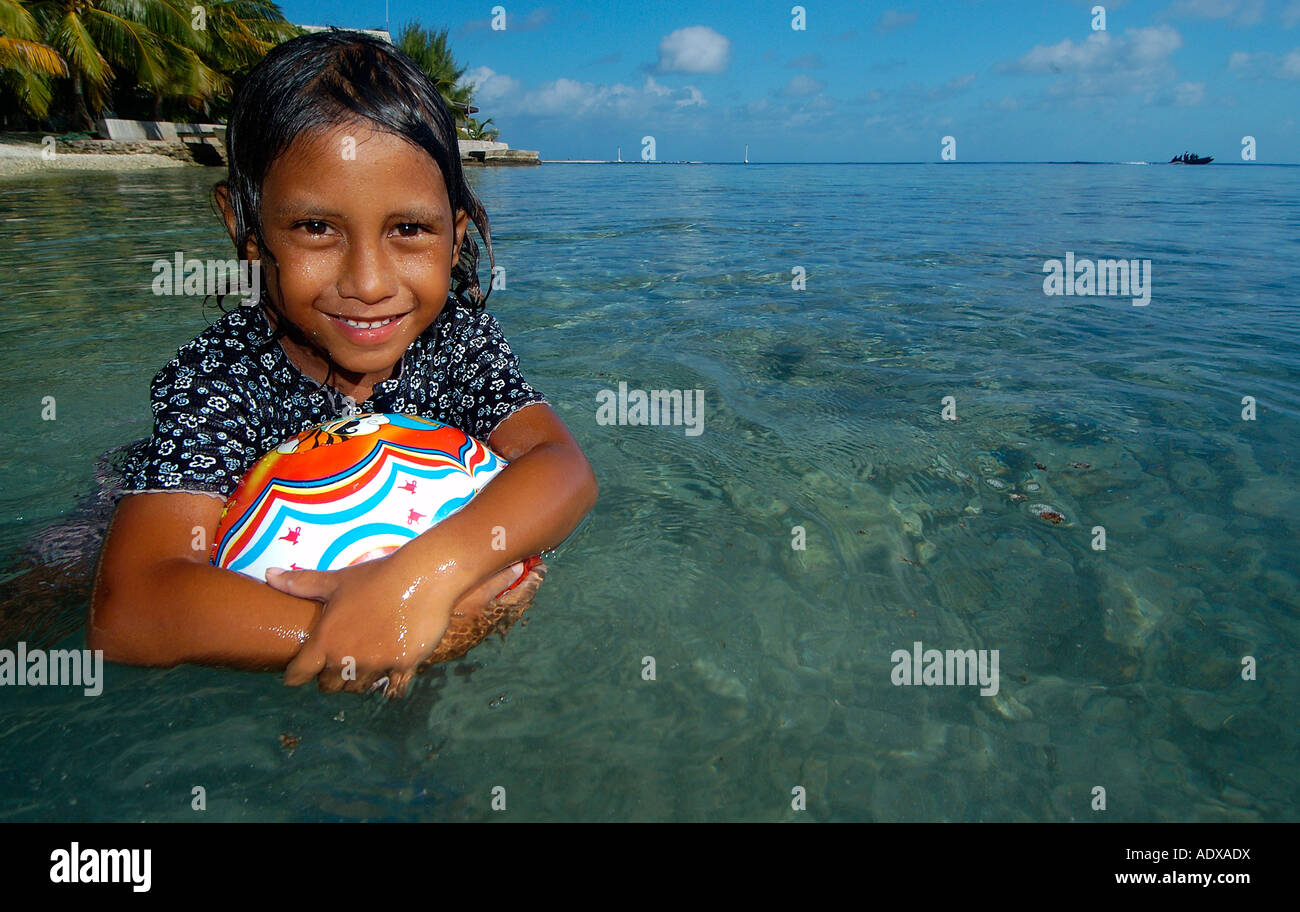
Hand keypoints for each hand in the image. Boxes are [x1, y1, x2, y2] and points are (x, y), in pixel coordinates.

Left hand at [265, 549, 459, 694]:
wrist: (422, 577)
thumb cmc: (376, 577)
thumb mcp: (336, 580)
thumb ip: (302, 583)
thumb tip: (269, 575)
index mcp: (326, 640)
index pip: (300, 673)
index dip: (296, 675)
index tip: (296, 676)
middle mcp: (347, 658)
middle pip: (330, 685)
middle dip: (329, 678)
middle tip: (335, 666)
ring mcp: (376, 665)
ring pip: (359, 687)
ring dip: (358, 679)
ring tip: (362, 666)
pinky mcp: (403, 666)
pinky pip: (392, 687)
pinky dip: (389, 684)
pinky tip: (391, 674)